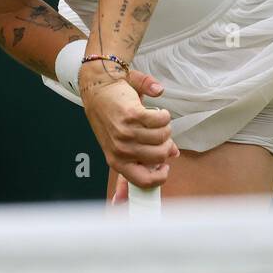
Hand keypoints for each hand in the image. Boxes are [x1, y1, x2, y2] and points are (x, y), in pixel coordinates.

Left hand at [81, 64, 178, 189]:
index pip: (143, 181)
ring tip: (157, 121)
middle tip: (161, 134)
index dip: (160, 176)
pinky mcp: (132, 116)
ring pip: (162, 136)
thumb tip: (173, 153)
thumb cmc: (110, 114)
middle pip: (160, 156)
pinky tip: (158, 113)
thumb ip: (149, 149)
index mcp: (117, 161)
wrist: (98, 90)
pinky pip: (161, 120)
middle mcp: (121, 150)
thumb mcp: (125, 140)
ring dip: (165, 127)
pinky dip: (164, 115)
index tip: (165, 167)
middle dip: (166, 144)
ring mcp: (126, 133)